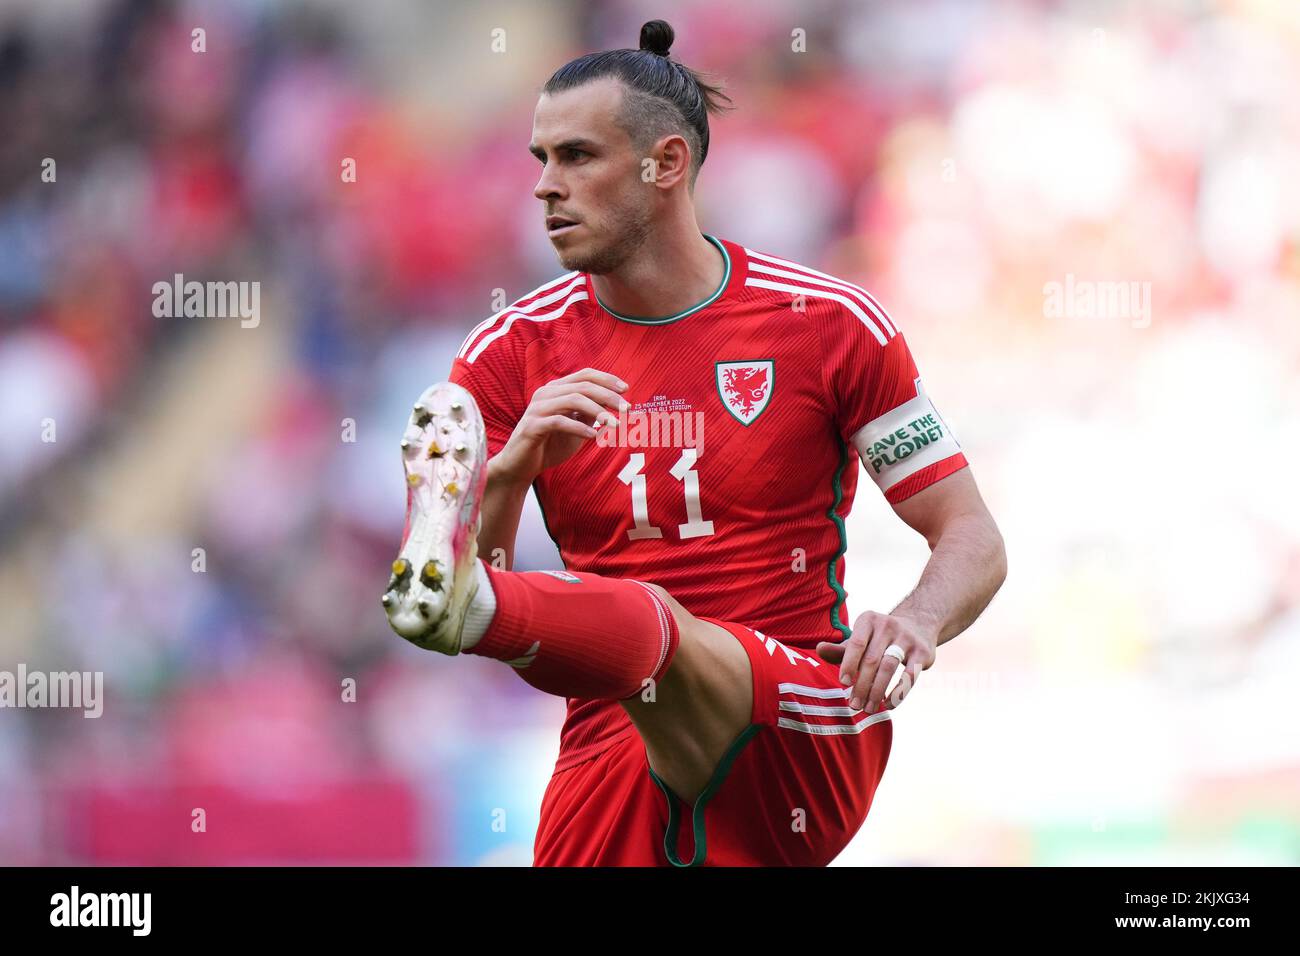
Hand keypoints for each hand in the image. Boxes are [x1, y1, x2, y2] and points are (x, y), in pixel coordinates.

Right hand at [492, 368, 629, 486]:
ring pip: (572, 399)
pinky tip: (593, 437)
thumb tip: (613, 403)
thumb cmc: (549, 445)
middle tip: (626, 409)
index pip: (584, 375)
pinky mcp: (532, 426)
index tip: (626, 389)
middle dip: (608, 396)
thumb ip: (590, 414)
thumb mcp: (576, 427)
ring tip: (614, 424)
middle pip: (582, 386)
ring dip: (597, 411)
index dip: (606, 379)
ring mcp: (537, 409)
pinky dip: (579, 428)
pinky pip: (559, 422)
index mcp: (556, 390)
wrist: (521, 467)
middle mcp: (545, 394)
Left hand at [815, 611, 937, 713]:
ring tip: (869, 709)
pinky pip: (909, 676)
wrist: (918, 626)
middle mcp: (888, 625)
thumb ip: (840, 649)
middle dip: (861, 685)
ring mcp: (907, 638)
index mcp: (868, 620)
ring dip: (877, 692)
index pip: (856, 643)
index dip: (848, 664)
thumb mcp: (860, 639)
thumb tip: (819, 649)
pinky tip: (889, 705)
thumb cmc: (878, 638)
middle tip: (854, 705)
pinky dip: (898, 693)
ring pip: (889, 668)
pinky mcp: (922, 652)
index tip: (843, 683)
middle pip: (871, 660)